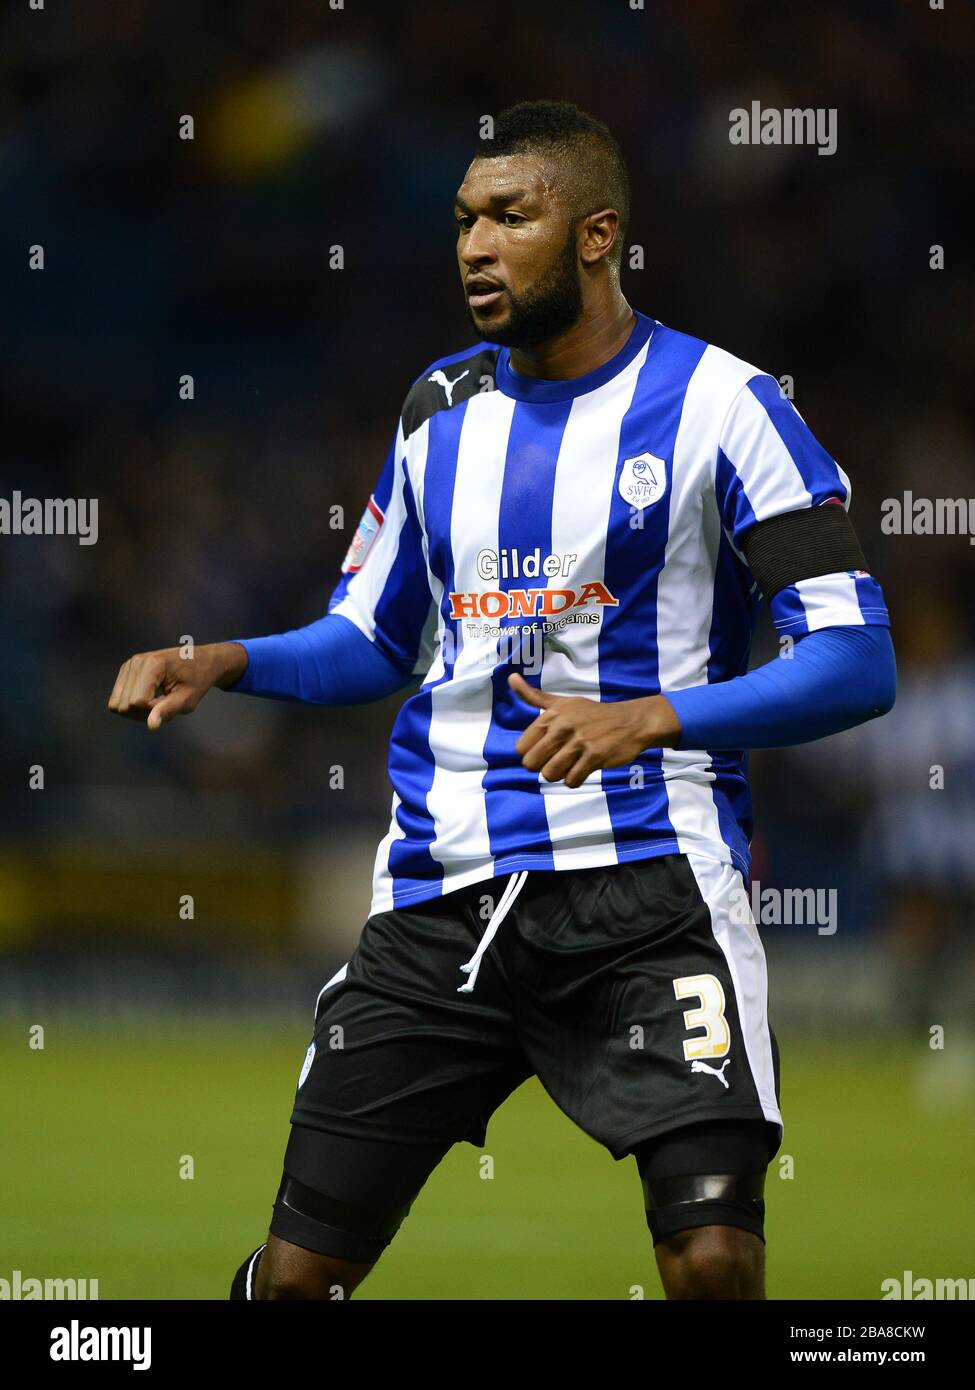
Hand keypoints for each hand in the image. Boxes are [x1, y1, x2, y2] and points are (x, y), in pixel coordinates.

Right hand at [107, 642, 247, 730]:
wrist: (202, 661)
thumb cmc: (198, 680)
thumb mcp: (188, 699)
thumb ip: (168, 710)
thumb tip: (151, 726)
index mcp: (152, 665)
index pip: (137, 702)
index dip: (153, 710)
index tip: (171, 702)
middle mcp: (136, 662)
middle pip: (123, 705)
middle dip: (143, 712)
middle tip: (166, 704)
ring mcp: (129, 665)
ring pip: (117, 704)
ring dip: (137, 710)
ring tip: (159, 701)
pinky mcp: (127, 670)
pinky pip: (118, 699)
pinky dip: (133, 704)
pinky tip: (152, 697)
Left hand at [508, 671, 681, 788]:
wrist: (631, 721)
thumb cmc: (593, 714)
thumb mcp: (563, 702)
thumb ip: (534, 695)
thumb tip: (510, 678)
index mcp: (552, 714)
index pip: (521, 747)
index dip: (532, 753)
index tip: (547, 749)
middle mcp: (563, 726)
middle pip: (532, 764)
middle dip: (543, 767)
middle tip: (558, 760)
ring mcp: (579, 741)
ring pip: (550, 774)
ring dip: (559, 775)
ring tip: (571, 765)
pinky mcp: (595, 756)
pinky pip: (571, 780)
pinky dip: (575, 780)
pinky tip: (583, 769)